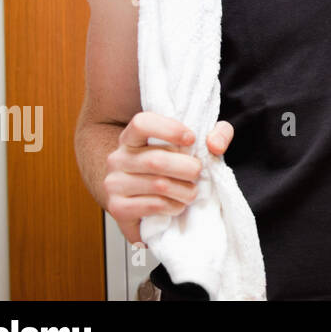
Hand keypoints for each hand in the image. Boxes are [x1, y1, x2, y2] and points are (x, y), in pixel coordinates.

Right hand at [104, 112, 233, 245]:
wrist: (144, 203)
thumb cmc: (173, 168)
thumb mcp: (197, 146)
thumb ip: (217, 135)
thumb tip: (215, 144)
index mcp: (132, 137)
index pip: (141, 123)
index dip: (169, 129)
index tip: (192, 139)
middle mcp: (118, 158)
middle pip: (156, 160)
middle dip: (188, 169)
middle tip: (197, 174)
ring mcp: (113, 183)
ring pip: (158, 184)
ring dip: (185, 191)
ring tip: (190, 192)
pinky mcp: (118, 208)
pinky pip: (153, 205)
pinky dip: (173, 206)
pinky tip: (177, 205)